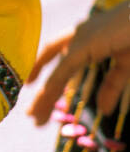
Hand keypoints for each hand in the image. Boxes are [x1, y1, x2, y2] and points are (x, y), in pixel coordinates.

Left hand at [27, 1, 129, 125]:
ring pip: (55, 71)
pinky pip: (64, 69)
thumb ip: (112, 86)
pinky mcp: (84, 44)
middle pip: (50, 61)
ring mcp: (80, 38)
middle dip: (41, 86)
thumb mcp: (125, 66)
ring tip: (34, 117)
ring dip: (45, 95)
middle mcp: (79, 34)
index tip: (30, 82)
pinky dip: (53, 86)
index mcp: (87, 35)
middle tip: (30, 112)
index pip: (56, 48)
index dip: (40, 63)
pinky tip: (44, 101)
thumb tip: (102, 110)